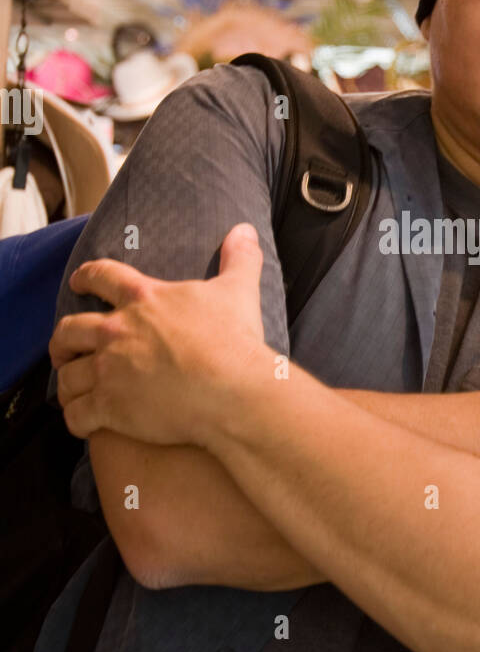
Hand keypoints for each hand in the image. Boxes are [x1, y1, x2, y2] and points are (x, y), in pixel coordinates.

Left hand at [50, 223, 271, 446]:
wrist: (233, 391)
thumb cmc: (235, 341)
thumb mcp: (238, 291)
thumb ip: (239, 258)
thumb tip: (245, 230)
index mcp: (143, 299)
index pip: (101, 276)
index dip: (85, 277)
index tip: (77, 283)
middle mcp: (117, 331)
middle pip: (69, 329)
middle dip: (62, 339)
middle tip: (65, 347)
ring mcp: (109, 371)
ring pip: (68, 375)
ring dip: (68, 383)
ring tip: (73, 390)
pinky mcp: (109, 407)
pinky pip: (77, 415)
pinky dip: (76, 419)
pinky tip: (83, 422)